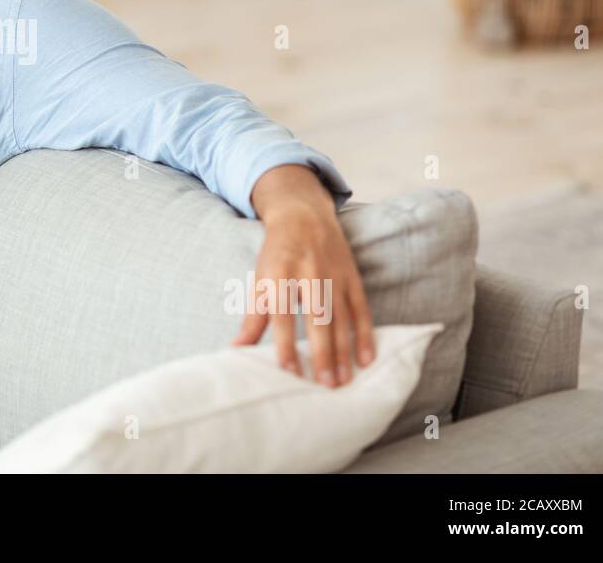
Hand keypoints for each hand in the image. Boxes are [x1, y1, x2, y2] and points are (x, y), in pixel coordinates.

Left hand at [233, 176, 375, 385]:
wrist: (302, 215)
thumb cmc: (275, 255)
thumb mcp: (259, 281)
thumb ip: (252, 318)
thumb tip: (236, 350)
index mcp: (279, 274)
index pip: (281, 314)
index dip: (285, 343)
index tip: (289, 372)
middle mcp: (308, 273)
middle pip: (317, 318)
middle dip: (323, 353)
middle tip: (326, 385)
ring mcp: (334, 275)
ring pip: (342, 318)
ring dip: (345, 351)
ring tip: (344, 381)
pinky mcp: (351, 277)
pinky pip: (361, 309)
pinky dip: (365, 334)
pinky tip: (366, 359)